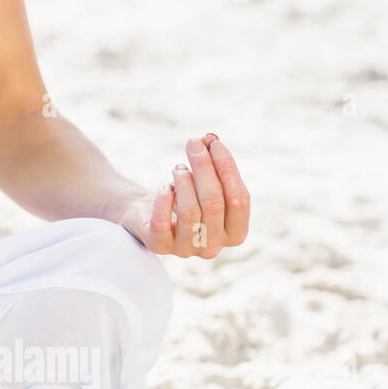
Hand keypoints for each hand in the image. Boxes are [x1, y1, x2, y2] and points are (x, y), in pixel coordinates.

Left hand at [119, 134, 249, 257]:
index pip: (240, 199)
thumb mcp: (203, 178)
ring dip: (183, 181)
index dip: (228, 168)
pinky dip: (163, 199)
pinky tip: (165, 188)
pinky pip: (162, 222)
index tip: (213, 143)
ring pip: (191, 211)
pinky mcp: (159, 246)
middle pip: (214, 201)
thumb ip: (212, 159)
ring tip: (178, 168)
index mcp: (235, 234)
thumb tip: (210, 138)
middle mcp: (213, 247)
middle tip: (192, 143)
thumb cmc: (185, 195)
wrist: (147, 212)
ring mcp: (186, 250)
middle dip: (203, 166)